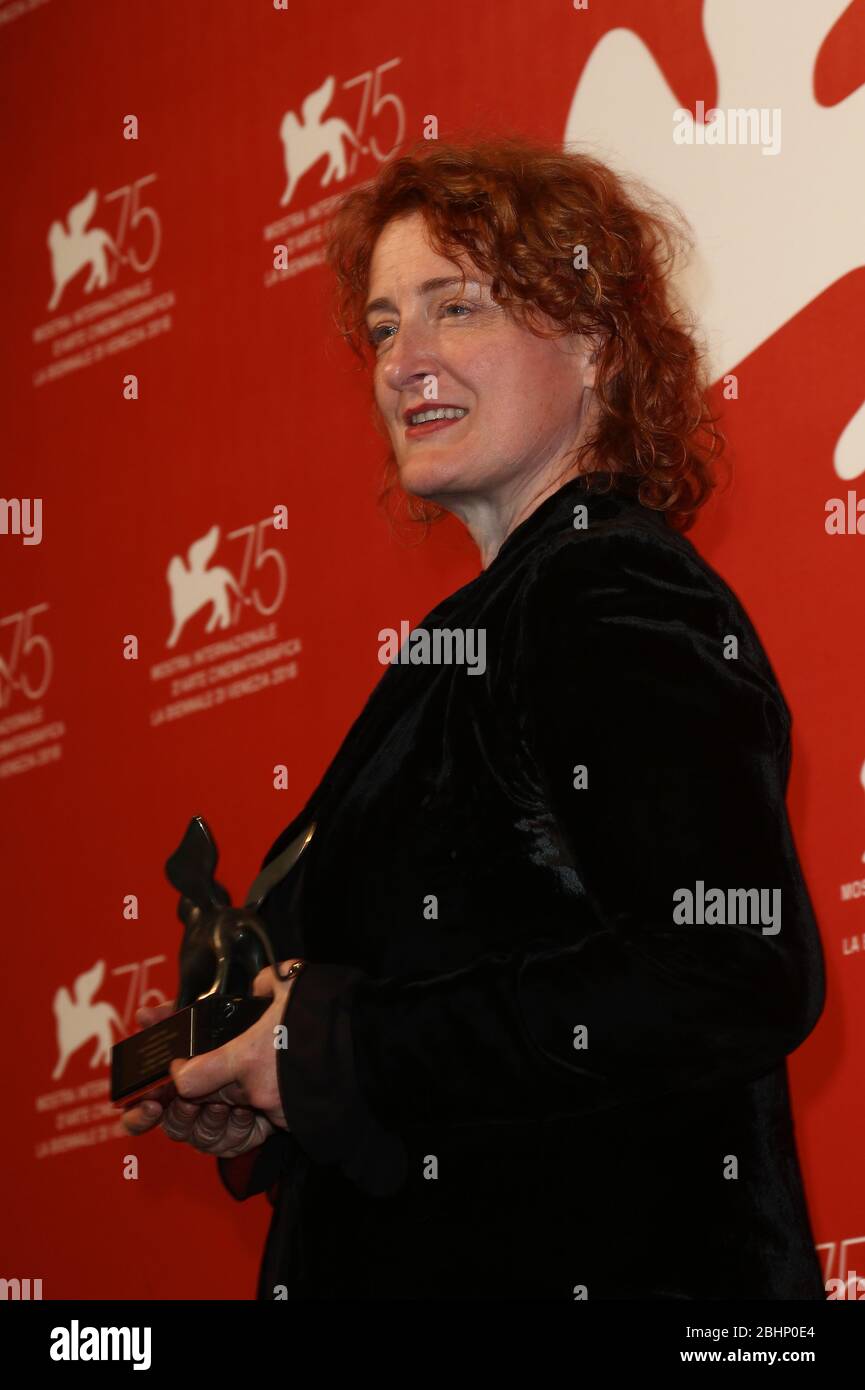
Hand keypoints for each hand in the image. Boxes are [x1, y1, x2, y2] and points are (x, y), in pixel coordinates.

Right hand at [120, 961, 302, 1155]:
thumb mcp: (231, 1026)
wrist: (322, 1062)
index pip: (150, 1094)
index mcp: (193, 1065)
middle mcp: (204, 1091)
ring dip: (209, 1125)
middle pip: (171, 1122)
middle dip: (178, 1116)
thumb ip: (185, 1025)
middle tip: (190, 1105)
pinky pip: (229, 1144)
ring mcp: (226, 1112)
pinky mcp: (248, 1128)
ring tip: (225, 1107)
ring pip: (199, 1137)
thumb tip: (146, 1016)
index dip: (138, 1109)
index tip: (148, 1104)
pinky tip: (250, 1117)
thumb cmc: (278, 1035)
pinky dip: (237, 1134)